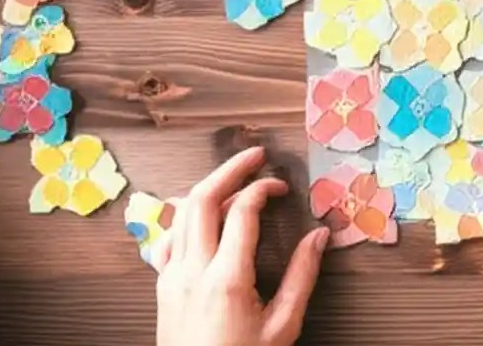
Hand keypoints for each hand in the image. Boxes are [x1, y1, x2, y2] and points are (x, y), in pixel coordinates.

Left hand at [155, 147, 328, 345]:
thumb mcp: (283, 326)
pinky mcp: (162, 286)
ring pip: (181, 212)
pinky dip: (186, 216)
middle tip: (255, 155)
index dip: (263, 188)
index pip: (242, 211)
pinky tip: (202, 217)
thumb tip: (320, 236)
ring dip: (209, 188)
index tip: (281, 186)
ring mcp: (171, 276)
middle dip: (230, 168)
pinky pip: (168, 236)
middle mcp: (193, 270)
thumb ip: (302, 277)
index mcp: (227, 279)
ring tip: (234, 179)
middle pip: (203, 198)